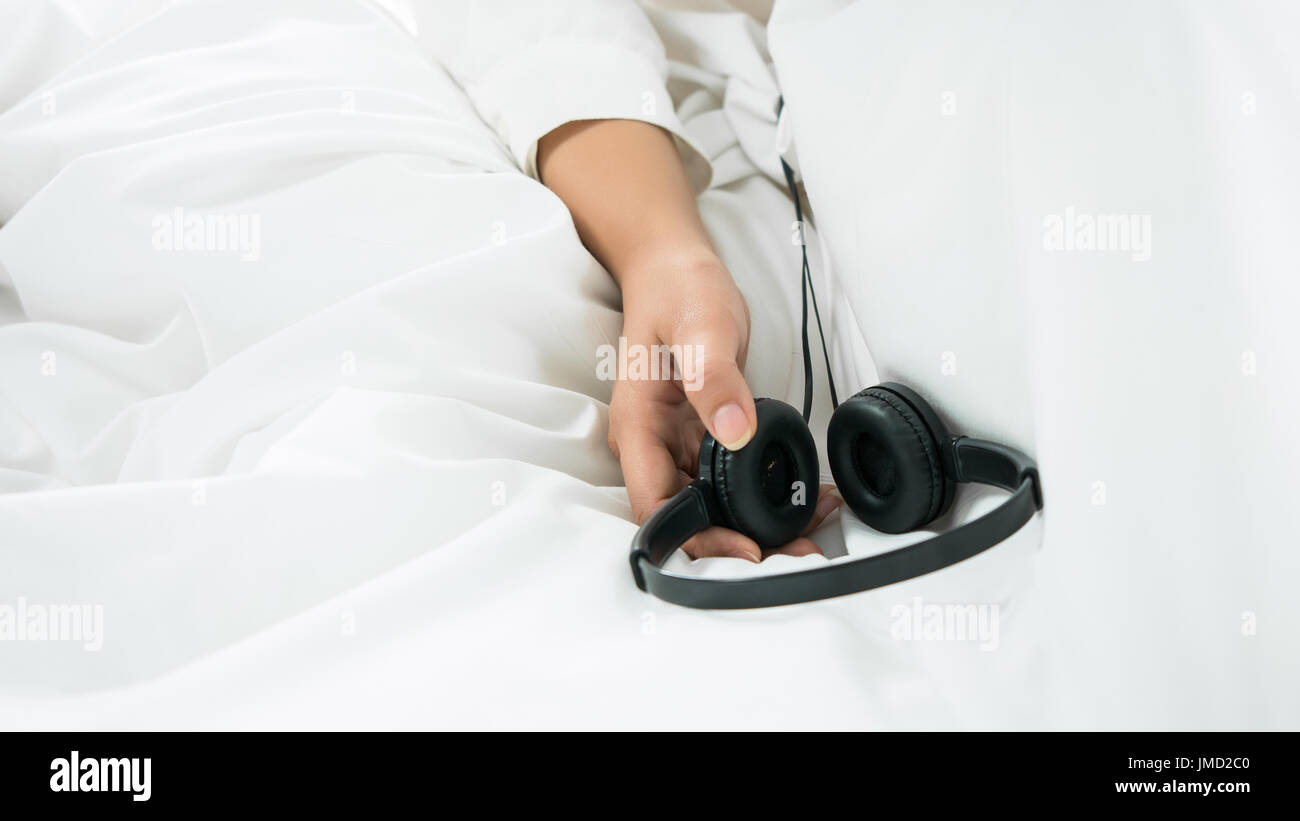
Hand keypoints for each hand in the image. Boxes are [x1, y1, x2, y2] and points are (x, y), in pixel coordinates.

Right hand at [608, 251, 840, 561]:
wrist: (676, 271)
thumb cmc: (677, 292)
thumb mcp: (699, 326)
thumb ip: (714, 380)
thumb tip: (737, 433)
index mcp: (638, 429)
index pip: (657, 507)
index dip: (698, 538)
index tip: (749, 548)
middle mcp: (654, 448)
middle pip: (688, 520)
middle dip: (740, 544)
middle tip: (800, 550)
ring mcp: (678, 446)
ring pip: (712, 508)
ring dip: (758, 525)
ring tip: (813, 527)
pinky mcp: (703, 440)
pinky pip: (731, 482)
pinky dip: (764, 496)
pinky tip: (805, 496)